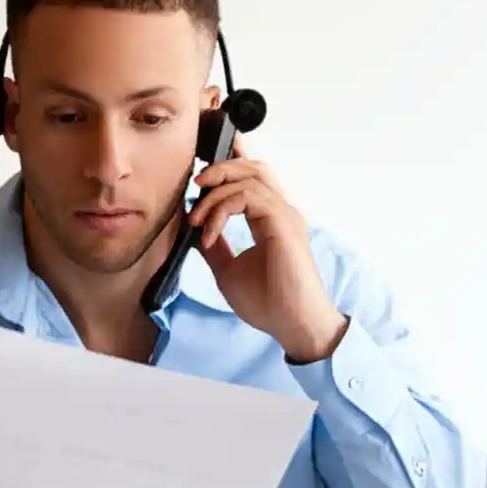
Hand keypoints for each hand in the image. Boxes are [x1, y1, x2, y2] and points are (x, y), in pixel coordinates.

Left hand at [187, 136, 349, 362]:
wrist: (293, 325)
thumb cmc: (269, 303)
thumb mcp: (228, 270)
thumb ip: (214, 246)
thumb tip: (193, 229)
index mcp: (271, 219)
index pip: (253, 179)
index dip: (232, 162)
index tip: (203, 170)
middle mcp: (281, 212)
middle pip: (254, 167)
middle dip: (221, 168)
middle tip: (195, 185)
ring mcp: (284, 215)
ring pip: (250, 177)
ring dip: (215, 193)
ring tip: (196, 218)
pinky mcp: (282, 222)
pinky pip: (248, 197)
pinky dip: (221, 211)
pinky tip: (209, 234)